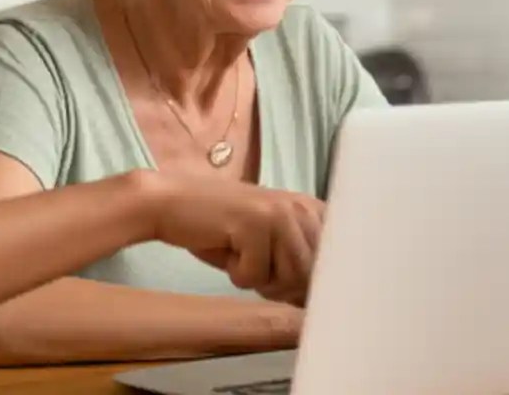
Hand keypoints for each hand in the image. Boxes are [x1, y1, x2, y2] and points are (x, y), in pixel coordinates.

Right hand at [142, 171, 323, 304]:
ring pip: (288, 279)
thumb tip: (324, 303)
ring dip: (258, 279)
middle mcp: (302, 207)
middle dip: (280, 284)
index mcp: (312, 209)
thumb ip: (300, 263)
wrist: (172, 204)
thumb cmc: (221, 231)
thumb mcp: (270, 244)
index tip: (284, 279)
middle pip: (311, 276)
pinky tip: (225, 246)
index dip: (312, 283)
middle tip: (253, 264)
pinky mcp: (255, 223)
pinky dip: (236, 273)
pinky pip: (256, 276)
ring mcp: (280, 212)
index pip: (336, 260)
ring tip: (240, 253)